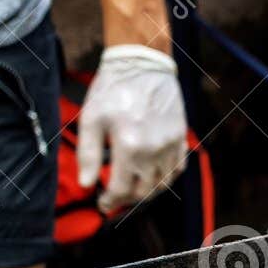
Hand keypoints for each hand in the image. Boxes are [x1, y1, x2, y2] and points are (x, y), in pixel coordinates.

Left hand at [75, 45, 188, 212]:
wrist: (143, 64)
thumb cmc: (113, 89)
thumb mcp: (91, 118)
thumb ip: (88, 154)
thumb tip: (87, 184)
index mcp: (130, 147)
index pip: (122, 189)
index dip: (110, 201)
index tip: (102, 203)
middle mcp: (154, 150)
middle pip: (143, 191)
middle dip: (127, 199)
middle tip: (114, 197)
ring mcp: (171, 145)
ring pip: (163, 184)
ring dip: (146, 192)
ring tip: (132, 189)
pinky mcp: (181, 138)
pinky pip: (177, 169)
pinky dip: (165, 178)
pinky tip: (153, 175)